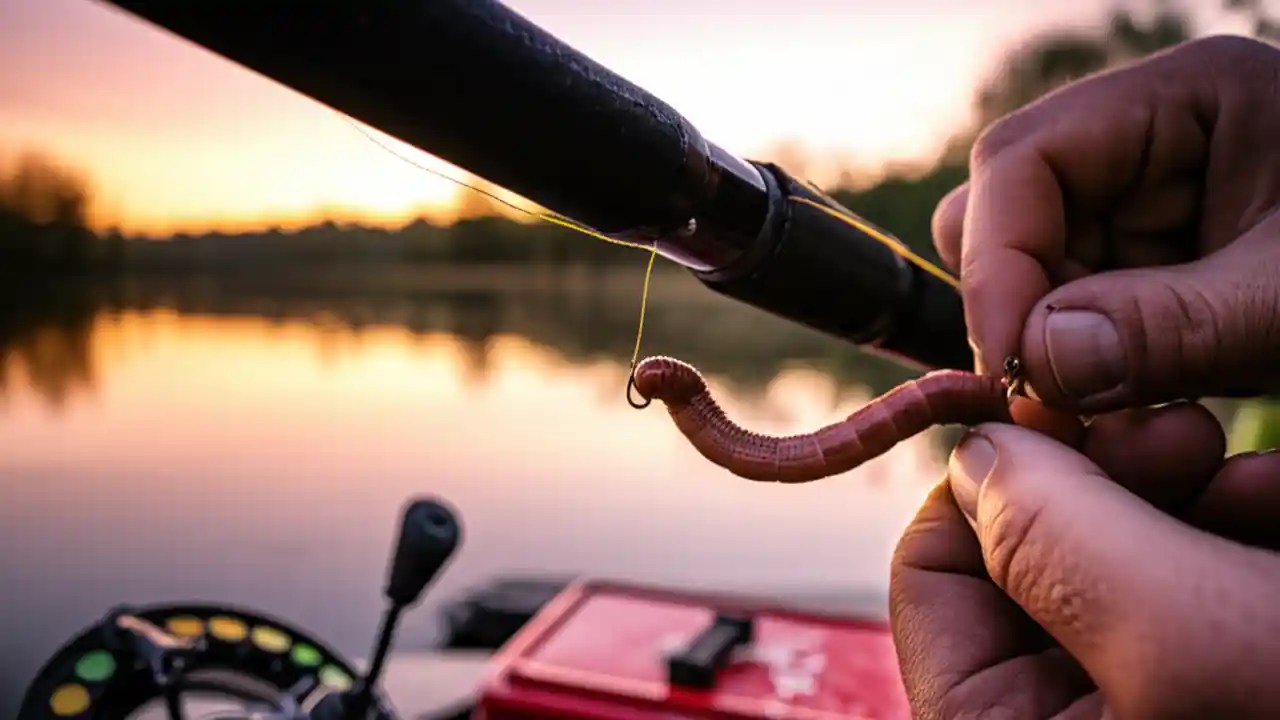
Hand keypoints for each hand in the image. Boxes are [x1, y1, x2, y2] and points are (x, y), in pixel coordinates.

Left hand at [889, 404, 1279, 718]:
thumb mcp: (1175, 630)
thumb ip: (1052, 533)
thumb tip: (978, 454)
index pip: (928, 581)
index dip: (988, 482)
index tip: (1056, 411)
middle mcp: (1062, 718)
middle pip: (1030, 553)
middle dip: (1107, 475)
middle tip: (1177, 432)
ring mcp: (1143, 694)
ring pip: (1120, 551)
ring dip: (1186, 487)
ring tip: (1249, 474)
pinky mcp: (1213, 675)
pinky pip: (1192, 580)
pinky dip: (1232, 522)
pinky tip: (1273, 494)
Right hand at [933, 35, 1279, 412]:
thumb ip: (1171, 327)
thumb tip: (1032, 362)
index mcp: (1187, 100)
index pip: (1024, 161)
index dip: (997, 262)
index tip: (1008, 368)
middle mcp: (1152, 150)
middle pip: (1010, 218)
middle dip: (1021, 313)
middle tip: (1056, 406)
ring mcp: (1152, 217)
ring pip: (1036, 282)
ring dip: (1055, 357)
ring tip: (1120, 421)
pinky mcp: (1160, 281)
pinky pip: (1081, 328)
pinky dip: (1094, 382)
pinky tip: (1150, 416)